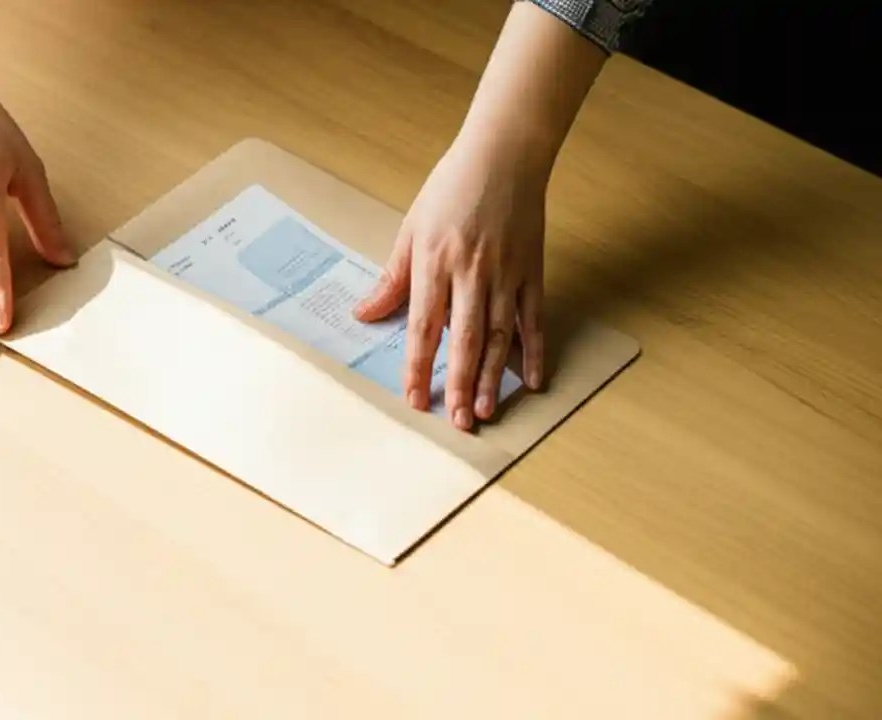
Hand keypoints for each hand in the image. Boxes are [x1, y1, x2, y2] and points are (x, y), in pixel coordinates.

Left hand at [355, 133, 546, 429]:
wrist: (505, 153)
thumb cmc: (451, 187)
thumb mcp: (411, 228)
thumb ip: (392, 278)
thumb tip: (364, 314)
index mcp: (435, 262)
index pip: (423, 326)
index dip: (418, 365)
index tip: (414, 398)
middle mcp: (472, 272)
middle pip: (465, 338)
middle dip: (459, 382)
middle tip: (456, 420)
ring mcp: (506, 274)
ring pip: (499, 335)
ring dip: (493, 376)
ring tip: (486, 410)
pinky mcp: (532, 271)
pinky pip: (534, 318)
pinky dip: (534, 351)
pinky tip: (533, 380)